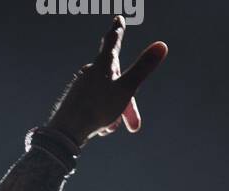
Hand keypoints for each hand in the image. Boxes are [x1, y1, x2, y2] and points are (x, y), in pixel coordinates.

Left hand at [47, 16, 167, 147]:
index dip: (118, 30)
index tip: (118, 19)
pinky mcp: (75, 101)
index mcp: (102, 64)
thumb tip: (162, 45)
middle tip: (133, 125)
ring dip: (113, 113)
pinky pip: (96, 107)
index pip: (113, 41)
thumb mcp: (125, 89)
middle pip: (115, 80)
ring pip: (107, 96)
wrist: (66, 132)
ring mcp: (81, 87)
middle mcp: (89, 72)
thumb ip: (143, 68)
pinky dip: (102, 118)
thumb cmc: (97, 109)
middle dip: (125, 101)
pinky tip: (99, 129)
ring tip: (109, 127)